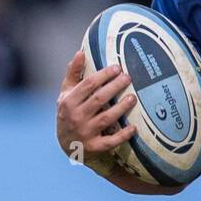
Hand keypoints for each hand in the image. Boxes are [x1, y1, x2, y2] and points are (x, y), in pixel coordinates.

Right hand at [56, 50, 136, 169]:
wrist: (66, 144)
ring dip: (121, 108)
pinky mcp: (94, 147)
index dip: (103, 75)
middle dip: (114, 87)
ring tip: (133, 97)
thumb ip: (73, 74)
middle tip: (128, 77)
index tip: (117, 68)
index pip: (88, 85)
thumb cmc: (69, 113)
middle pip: (98, 99)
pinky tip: (134, 128)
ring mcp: (85, 133)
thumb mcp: (66, 93)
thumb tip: (80, 52)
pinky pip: (110, 141)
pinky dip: (122, 135)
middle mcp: (76, 117)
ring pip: (106, 118)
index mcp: (69, 101)